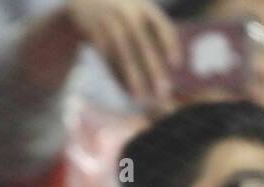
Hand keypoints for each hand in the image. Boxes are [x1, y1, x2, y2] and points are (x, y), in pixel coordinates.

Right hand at [65, 0, 180, 108]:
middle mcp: (127, 13)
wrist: (86, 0)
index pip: (162, 26)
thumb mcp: (138, 10)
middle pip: (143, 44)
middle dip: (154, 69)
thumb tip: (172, 64)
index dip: (170, 45)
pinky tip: (126, 91)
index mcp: (144, 7)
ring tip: (143, 98)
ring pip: (124, 55)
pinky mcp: (94, 34)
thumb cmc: (121, 11)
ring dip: (134, 78)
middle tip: (164, 91)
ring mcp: (109, 23)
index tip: (177, 65)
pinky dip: (118, 76)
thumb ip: (153, 29)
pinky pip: (108, 59)